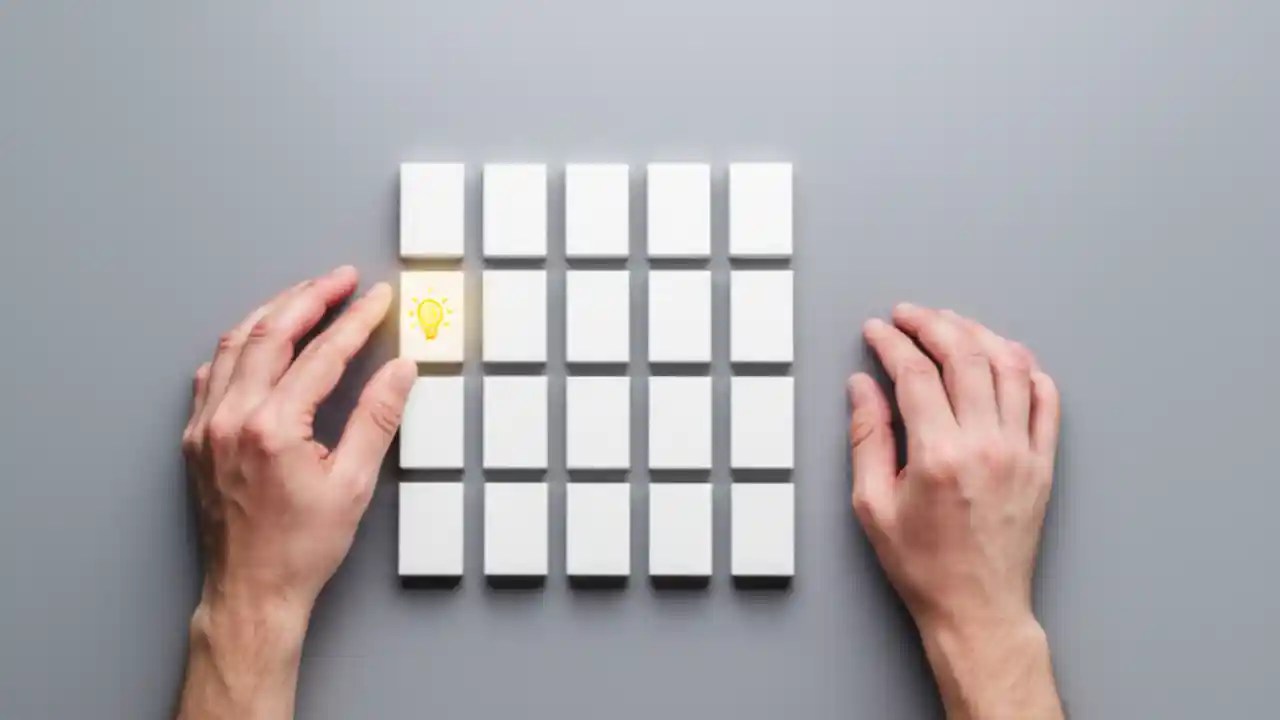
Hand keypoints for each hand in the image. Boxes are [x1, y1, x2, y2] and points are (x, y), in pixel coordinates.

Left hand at [177, 266, 415, 718]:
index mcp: (272, 428)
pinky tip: (259, 340)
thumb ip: (377, 418)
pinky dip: (240, 346)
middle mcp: (232, 418)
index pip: (321, 354)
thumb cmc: (300, 549)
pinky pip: (213, 373)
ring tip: (305, 296)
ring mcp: (207, 426)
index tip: (377, 299)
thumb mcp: (354, 484)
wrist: (252, 591)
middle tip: (342, 280)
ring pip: (235, 344)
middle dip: (310, 297)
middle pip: (271, 333)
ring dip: (272, 313)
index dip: (355, 321)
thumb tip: (399, 370)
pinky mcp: (197, 438)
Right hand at [849, 304, 1062, 718]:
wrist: (977, 608)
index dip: (891, 343)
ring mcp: (1021, 451)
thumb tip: (863, 387)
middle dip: (932, 324)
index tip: (876, 331)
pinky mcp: (1042, 462)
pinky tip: (1004, 358)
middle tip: (909, 315)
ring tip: (952, 325)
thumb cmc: (923, 565)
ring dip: (978, 335)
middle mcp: (986, 445)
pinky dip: (1027, 368)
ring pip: (1009, 366)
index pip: (914, 373)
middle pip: (964, 356)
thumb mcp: (873, 505)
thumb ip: (867, 438)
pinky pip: (1046, 399)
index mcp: (939, 454)